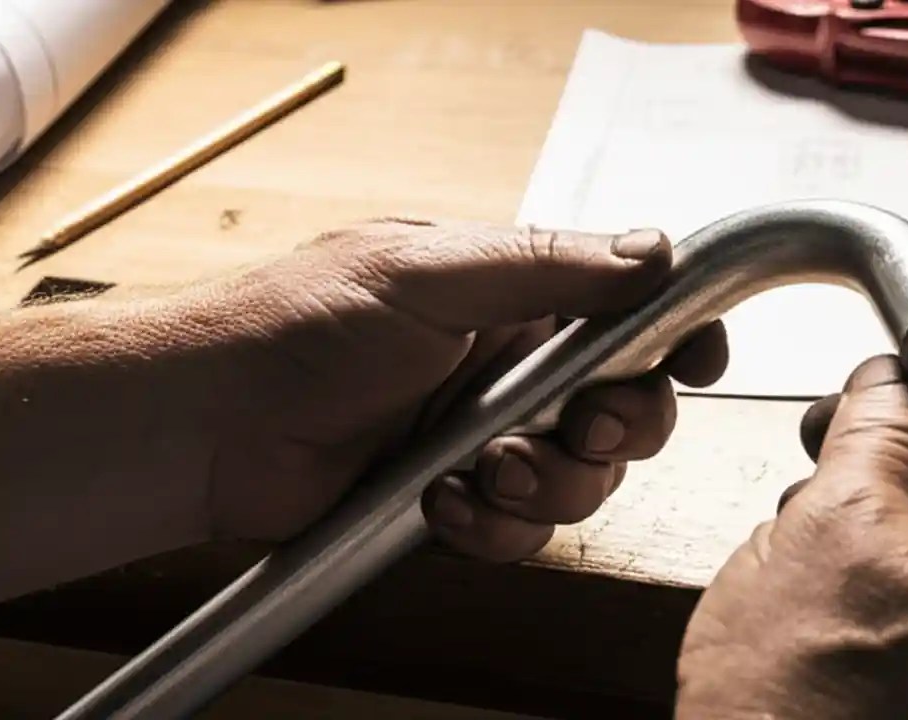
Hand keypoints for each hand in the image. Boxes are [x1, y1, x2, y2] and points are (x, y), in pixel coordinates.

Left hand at [0, 218, 725, 598]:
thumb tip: (652, 250)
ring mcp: (488, 437)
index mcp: (515, 296)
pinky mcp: (460, 500)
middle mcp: (513, 367)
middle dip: (617, 427)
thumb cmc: (298, 327)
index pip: (629, 313)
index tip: (699, 360)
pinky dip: (496, 527)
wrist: (208, 427)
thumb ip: (547, 265)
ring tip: (485, 469)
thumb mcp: (427, 274)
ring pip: (584, 481)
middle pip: (628, 408)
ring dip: (550, 484)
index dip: (675, 338)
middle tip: (583, 428)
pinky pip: (523, 533)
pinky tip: (444, 502)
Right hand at [675, 355, 907, 719]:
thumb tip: (892, 380)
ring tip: (805, 583)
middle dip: (867, 483)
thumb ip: (873, 432)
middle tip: (808, 512)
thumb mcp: (831, 520)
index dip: (899, 406)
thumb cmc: (801, 690)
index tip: (841, 417)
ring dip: (854, 538)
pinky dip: (858, 590)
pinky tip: (814, 619)